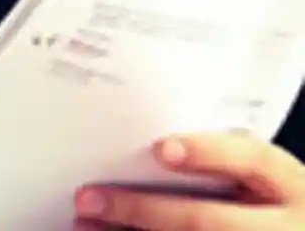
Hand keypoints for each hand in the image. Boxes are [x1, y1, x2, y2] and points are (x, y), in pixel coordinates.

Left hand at [73, 132, 304, 229]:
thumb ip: (228, 164)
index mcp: (290, 188)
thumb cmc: (275, 205)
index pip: (255, 162)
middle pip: (207, 222)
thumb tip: (154, 145)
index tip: (160, 149)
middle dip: (142, 211)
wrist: (291, 229)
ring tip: (84, 224)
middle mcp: (282, 228)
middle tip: (89, 198)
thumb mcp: (269, 181)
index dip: (208, 153)